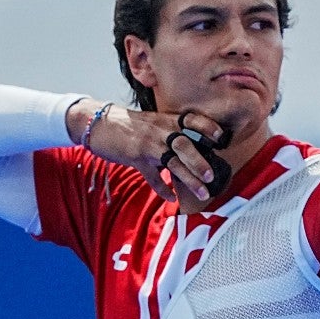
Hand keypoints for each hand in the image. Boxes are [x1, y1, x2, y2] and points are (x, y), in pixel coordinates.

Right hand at [68, 99, 226, 202]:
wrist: (98, 122)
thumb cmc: (131, 123)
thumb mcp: (154, 121)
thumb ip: (172, 130)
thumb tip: (195, 146)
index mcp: (166, 119)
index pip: (192, 120)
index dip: (207, 127)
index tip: (221, 137)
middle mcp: (159, 130)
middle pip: (184, 145)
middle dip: (199, 161)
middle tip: (211, 176)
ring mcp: (147, 145)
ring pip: (171, 162)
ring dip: (188, 178)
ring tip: (203, 192)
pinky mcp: (134, 158)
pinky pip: (151, 176)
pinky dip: (161, 188)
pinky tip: (171, 199)